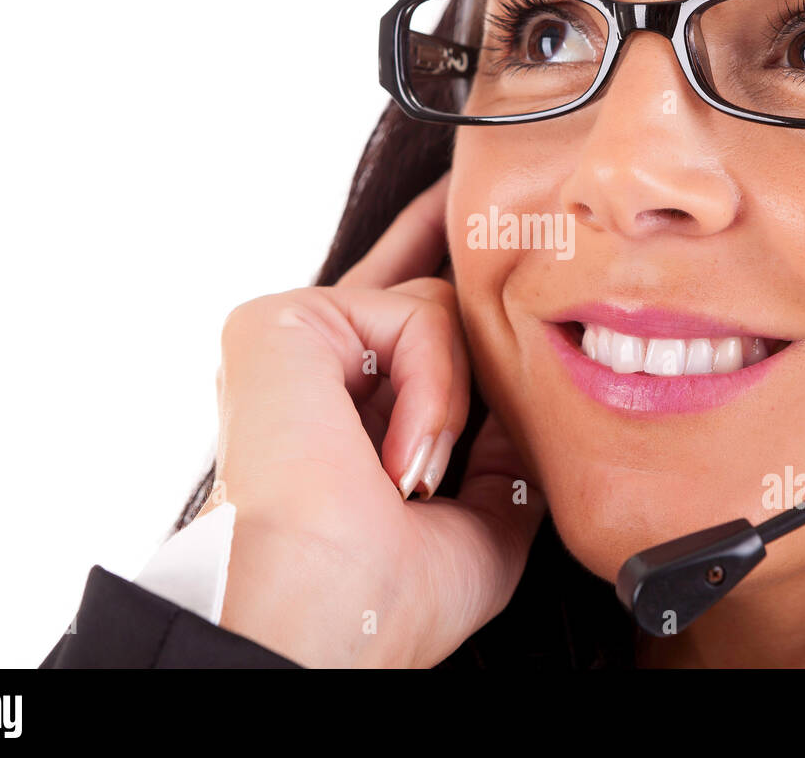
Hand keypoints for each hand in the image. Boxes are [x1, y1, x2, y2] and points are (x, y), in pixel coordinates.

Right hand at [203, 174, 546, 666]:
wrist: (331, 611)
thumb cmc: (393, 595)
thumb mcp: (481, 522)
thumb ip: (499, 456)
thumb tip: (521, 410)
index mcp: (351, 417)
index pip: (404, 332)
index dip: (442, 278)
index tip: (476, 233)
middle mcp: (318, 372)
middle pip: (403, 279)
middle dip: (441, 231)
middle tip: (467, 192)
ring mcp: (298, 342)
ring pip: (432, 308)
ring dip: (450, 405)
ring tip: (409, 482)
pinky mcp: (282, 322)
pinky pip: (409, 312)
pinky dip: (430, 387)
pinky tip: (396, 460)